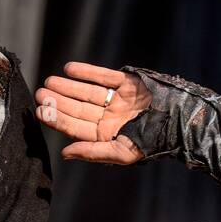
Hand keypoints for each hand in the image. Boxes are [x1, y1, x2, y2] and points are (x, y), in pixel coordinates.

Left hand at [35, 62, 150, 163]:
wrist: (180, 122)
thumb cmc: (150, 143)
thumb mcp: (120, 152)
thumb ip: (92, 152)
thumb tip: (64, 153)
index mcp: (106, 136)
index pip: (76, 127)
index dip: (57, 119)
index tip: (40, 111)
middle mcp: (109, 118)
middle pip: (78, 109)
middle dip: (58, 102)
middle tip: (40, 94)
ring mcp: (118, 100)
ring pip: (87, 92)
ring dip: (68, 87)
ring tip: (49, 81)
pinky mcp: (128, 84)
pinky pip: (104, 76)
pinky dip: (87, 72)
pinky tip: (69, 69)